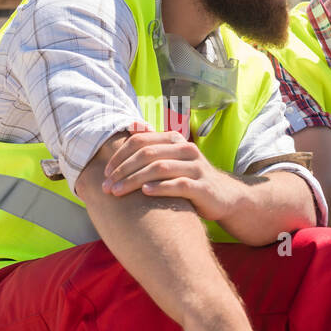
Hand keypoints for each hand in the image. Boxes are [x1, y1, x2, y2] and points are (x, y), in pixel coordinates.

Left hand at [102, 126, 239, 221]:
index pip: (140, 141)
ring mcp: (196, 167)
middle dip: (123, 170)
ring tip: (118, 192)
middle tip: (107, 187)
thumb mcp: (172, 161)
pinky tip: (145, 192)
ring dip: (134, 180)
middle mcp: (186, 150)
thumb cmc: (189, 179)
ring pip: (160, 168)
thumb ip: (152, 149)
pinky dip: (160, 187)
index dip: (120, 156)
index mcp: (175, 140)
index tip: (105, 174)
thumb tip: (127, 133)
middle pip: (147, 154)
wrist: (224, 197)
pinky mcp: (203, 186)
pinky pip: (179, 184)